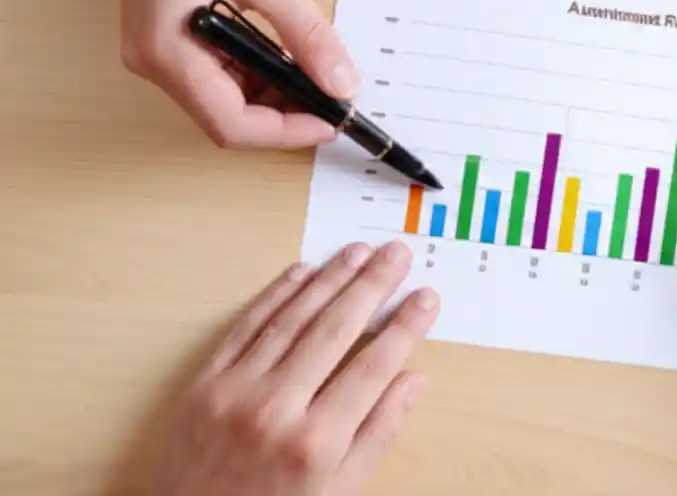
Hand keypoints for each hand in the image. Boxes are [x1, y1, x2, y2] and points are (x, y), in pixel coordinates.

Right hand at [117, 0, 359, 148]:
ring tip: (314, 79)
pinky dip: (251, 76)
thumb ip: (307, 36)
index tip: (331, 120)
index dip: (286, 131)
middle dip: (282, 115)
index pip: (231, 124)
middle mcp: (153, 63)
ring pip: (220, 99)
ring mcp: (155, 52)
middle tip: (330, 100)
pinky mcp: (164, 38)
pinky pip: (212, 75)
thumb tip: (343, 84)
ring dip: (270, 97)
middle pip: (225, 118)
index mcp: (168, 54)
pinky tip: (284, 60)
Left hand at [154, 242, 439, 495]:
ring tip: (358, 251)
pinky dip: (275, 295)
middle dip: (371, 285)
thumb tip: (411, 381)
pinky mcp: (204, 384)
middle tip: (396, 254)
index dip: (405, 327)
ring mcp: (236, 391)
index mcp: (317, 442)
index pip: (374, 366)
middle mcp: (277, 409)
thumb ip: (377, 435)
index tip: (425, 299)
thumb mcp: (339, 494)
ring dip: (329, 279)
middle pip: (336, 330)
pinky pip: (246, 327)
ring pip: (292, 319)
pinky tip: (302, 271)